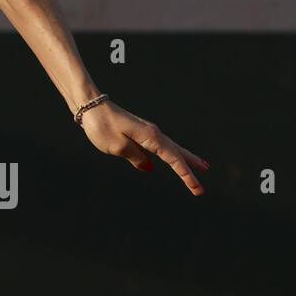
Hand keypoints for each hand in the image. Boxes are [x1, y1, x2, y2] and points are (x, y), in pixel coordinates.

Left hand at [79, 100, 208, 195]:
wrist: (90, 105)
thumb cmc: (102, 126)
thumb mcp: (118, 147)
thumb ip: (136, 158)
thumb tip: (149, 167)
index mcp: (151, 137)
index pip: (173, 160)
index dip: (186, 175)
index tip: (198, 189)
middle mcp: (153, 133)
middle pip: (177, 152)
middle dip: (191, 166)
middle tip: (205, 177)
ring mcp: (146, 132)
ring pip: (170, 148)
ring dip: (184, 158)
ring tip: (200, 166)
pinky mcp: (138, 132)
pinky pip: (159, 146)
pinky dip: (169, 154)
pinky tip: (170, 159)